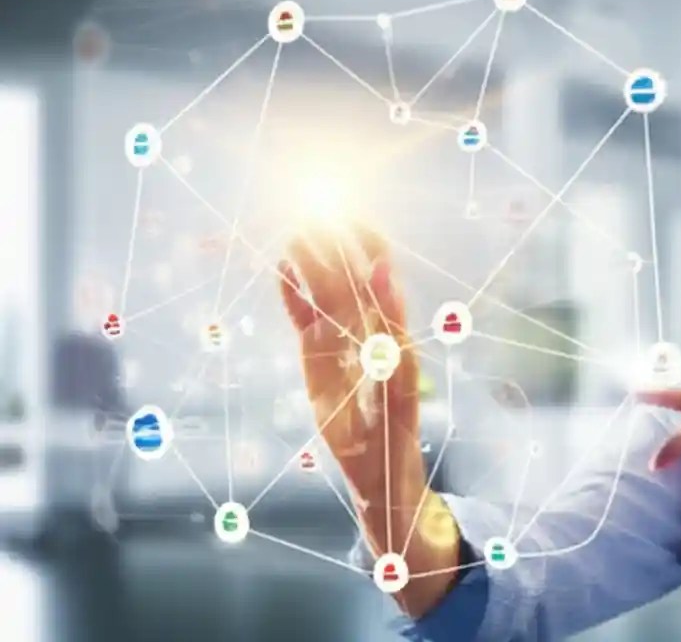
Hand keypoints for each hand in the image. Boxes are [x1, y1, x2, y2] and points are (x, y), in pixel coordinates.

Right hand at [279, 223, 425, 538]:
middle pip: (345, 276)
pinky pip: (303, 316)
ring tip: (294, 231)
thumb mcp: (396, 384)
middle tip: (312, 210)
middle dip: (331, 244)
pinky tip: (281, 267)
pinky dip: (292, 292)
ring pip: (322, 291)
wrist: (379, 472)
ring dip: (309, 261)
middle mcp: (364, 329)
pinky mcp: (317, 356)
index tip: (355, 216)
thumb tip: (384, 274)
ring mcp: (339, 340)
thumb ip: (390, 330)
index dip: (367, 242)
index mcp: (390, 330)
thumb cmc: (395, 433)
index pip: (379, 273)